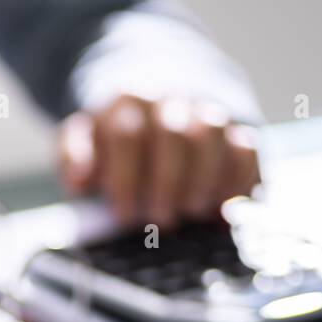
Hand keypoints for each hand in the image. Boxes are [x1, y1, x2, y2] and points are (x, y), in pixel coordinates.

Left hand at [58, 94, 260, 228]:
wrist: (155, 102)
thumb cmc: (113, 139)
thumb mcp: (82, 142)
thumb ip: (74, 157)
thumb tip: (79, 178)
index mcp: (126, 103)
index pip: (126, 136)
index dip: (125, 180)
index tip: (124, 215)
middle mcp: (169, 101)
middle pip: (173, 134)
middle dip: (167, 182)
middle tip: (160, 220)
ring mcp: (206, 112)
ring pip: (213, 136)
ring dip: (203, 180)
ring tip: (191, 212)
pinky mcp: (236, 130)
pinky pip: (247, 149)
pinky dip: (238, 181)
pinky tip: (222, 209)